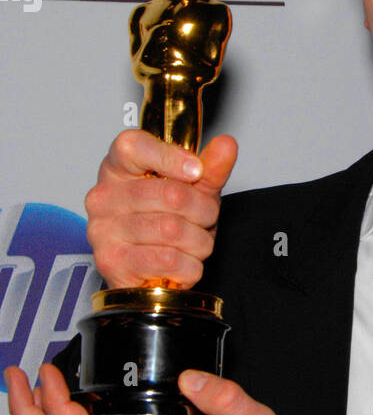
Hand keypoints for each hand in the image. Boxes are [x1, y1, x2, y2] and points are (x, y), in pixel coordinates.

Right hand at [85, 131, 237, 289]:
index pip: (133, 147)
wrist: (147, 269)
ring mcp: (103, 230)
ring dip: (199, 241)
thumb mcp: (193, 189)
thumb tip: (226, 145)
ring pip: (173, 230)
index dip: (171, 157)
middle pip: (171, 194)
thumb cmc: (164, 220)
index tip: (197, 170)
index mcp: (118, 167)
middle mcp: (104, 196)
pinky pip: (168, 260)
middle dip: (204, 210)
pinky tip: (184, 262)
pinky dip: (189, 265)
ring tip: (195, 242)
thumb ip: (210, 168)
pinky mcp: (111, 263)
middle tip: (206, 218)